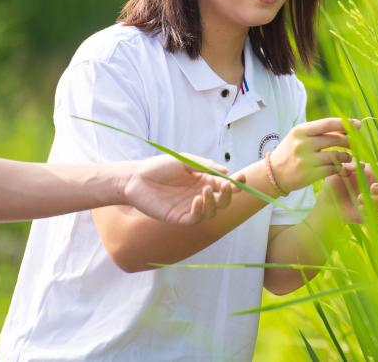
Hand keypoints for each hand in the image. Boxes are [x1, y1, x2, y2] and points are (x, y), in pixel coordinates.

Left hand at [123, 154, 242, 224]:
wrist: (136, 178)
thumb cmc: (159, 167)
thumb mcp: (184, 160)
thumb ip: (204, 166)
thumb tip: (226, 172)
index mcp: (203, 180)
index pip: (224, 184)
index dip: (235, 183)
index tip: (242, 178)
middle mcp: (199, 195)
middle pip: (222, 201)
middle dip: (228, 195)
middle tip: (226, 186)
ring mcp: (190, 207)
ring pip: (212, 211)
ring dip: (213, 202)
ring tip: (204, 190)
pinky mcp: (179, 217)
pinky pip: (196, 218)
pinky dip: (201, 210)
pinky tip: (197, 200)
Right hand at [269, 117, 355, 192]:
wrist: (273, 173)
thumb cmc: (291, 152)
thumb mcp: (300, 137)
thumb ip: (320, 132)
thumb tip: (346, 126)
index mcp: (301, 131)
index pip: (328, 123)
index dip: (345, 124)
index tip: (358, 125)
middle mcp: (303, 144)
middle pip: (335, 139)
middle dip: (349, 141)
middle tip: (355, 144)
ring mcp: (306, 160)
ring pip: (336, 155)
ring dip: (346, 156)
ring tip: (347, 157)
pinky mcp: (309, 175)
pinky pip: (332, 169)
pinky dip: (339, 168)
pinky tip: (339, 167)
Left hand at [317, 160, 377, 223]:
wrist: (327, 202)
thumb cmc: (334, 182)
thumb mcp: (338, 171)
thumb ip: (348, 166)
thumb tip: (361, 166)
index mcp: (373, 172)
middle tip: (373, 188)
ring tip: (360, 198)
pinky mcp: (373, 214)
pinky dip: (374, 212)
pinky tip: (360, 208)